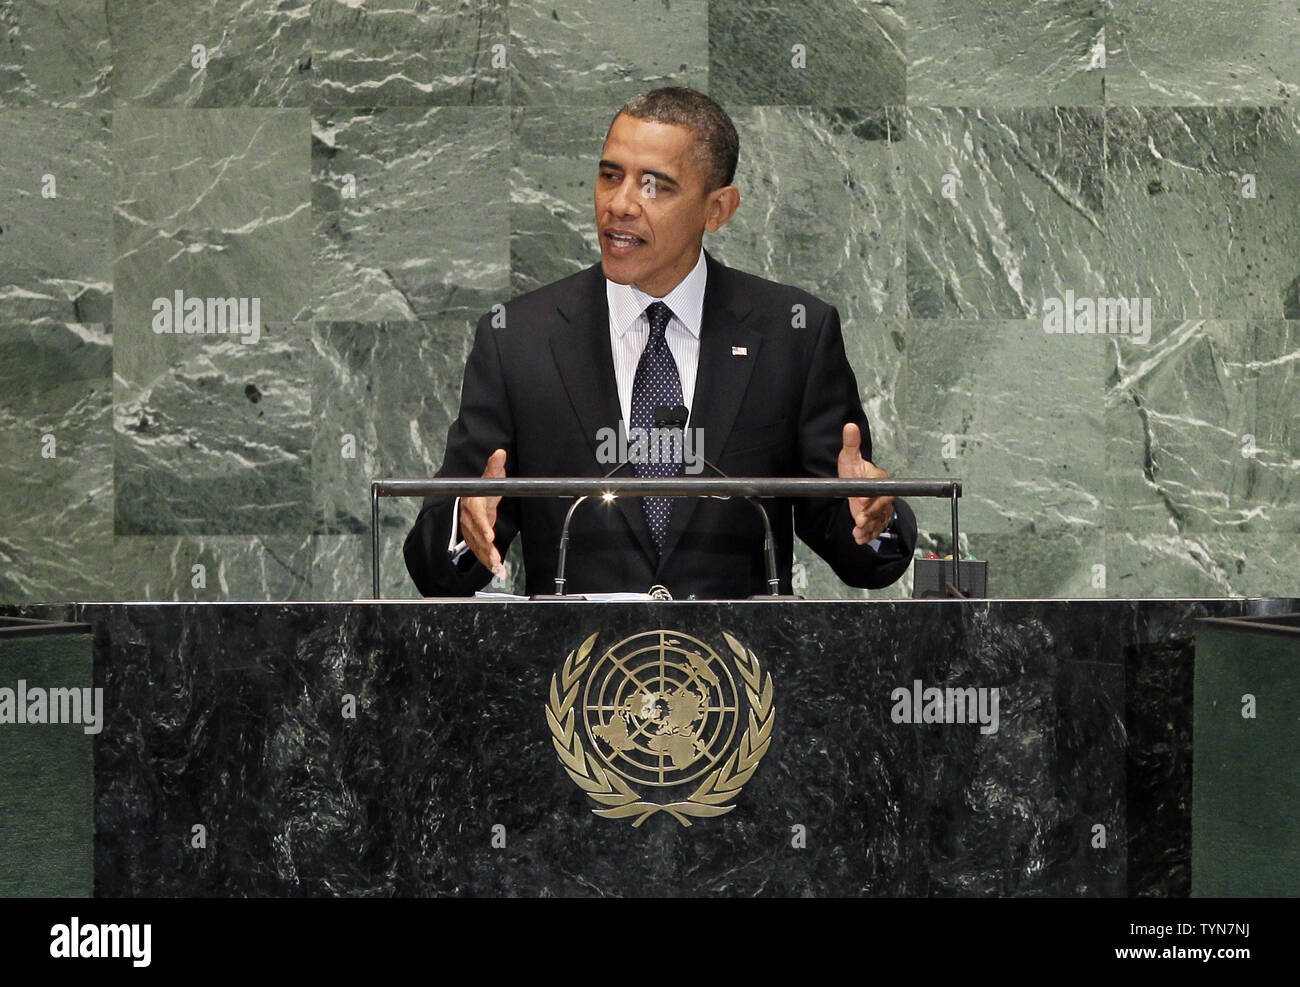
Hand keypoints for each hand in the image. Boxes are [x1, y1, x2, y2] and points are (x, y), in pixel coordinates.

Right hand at [460, 448, 507, 577]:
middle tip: (495, 557)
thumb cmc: (482, 489)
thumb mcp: (489, 478)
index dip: (482, 526)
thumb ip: (495, 468)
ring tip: (498, 568)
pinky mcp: (473, 540)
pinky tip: (498, 571)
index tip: (490, 536)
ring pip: (477, 547)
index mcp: (472, 504)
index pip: (476, 516)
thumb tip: (500, 453)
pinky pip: (479, 552)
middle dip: (485, 547)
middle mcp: (468, 519)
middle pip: (476, 535)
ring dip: (487, 558)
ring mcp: (469, 531)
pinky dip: (488, 563)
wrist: (469, 499)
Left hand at [838, 423, 893, 544]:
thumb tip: (850, 427)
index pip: (880, 490)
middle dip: (869, 515)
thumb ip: (851, 445)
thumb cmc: (854, 472)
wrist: (855, 487)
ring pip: (878, 520)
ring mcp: (881, 509)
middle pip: (880, 507)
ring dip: (868, 528)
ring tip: (857, 534)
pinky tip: (859, 538)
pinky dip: (868, 535)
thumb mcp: (849, 459)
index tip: (859, 502)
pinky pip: (876, 528)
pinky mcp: (877, 519)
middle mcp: (883, 495)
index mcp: (880, 479)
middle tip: (858, 520)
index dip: (870, 497)